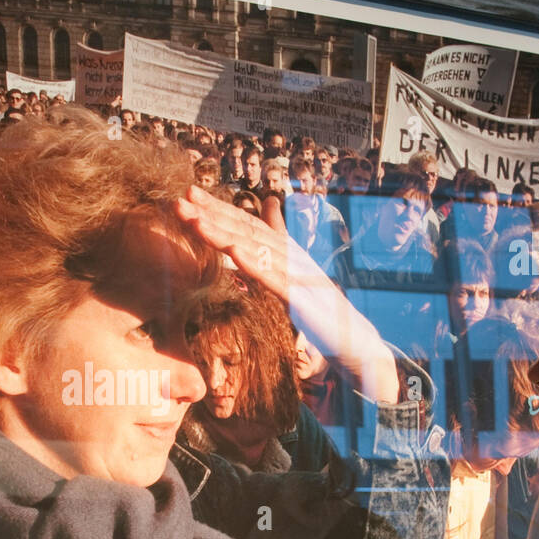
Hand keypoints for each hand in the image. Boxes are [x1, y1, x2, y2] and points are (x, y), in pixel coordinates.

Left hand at [174, 185, 399, 401]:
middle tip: (182, 198)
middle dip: (213, 215)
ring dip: (224, 235)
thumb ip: (279, 239)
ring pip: (256, 250)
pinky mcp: (304, 302)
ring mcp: (299, 277)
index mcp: (286, 252)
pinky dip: (255, 265)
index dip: (219, 209)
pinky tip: (234, 253)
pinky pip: (275, 281)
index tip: (189, 194)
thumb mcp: (295, 273)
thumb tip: (270, 201)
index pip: (247, 225)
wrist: (356, 343)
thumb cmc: (322, 311)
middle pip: (247, 232)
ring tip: (197, 221)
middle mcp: (292, 257)